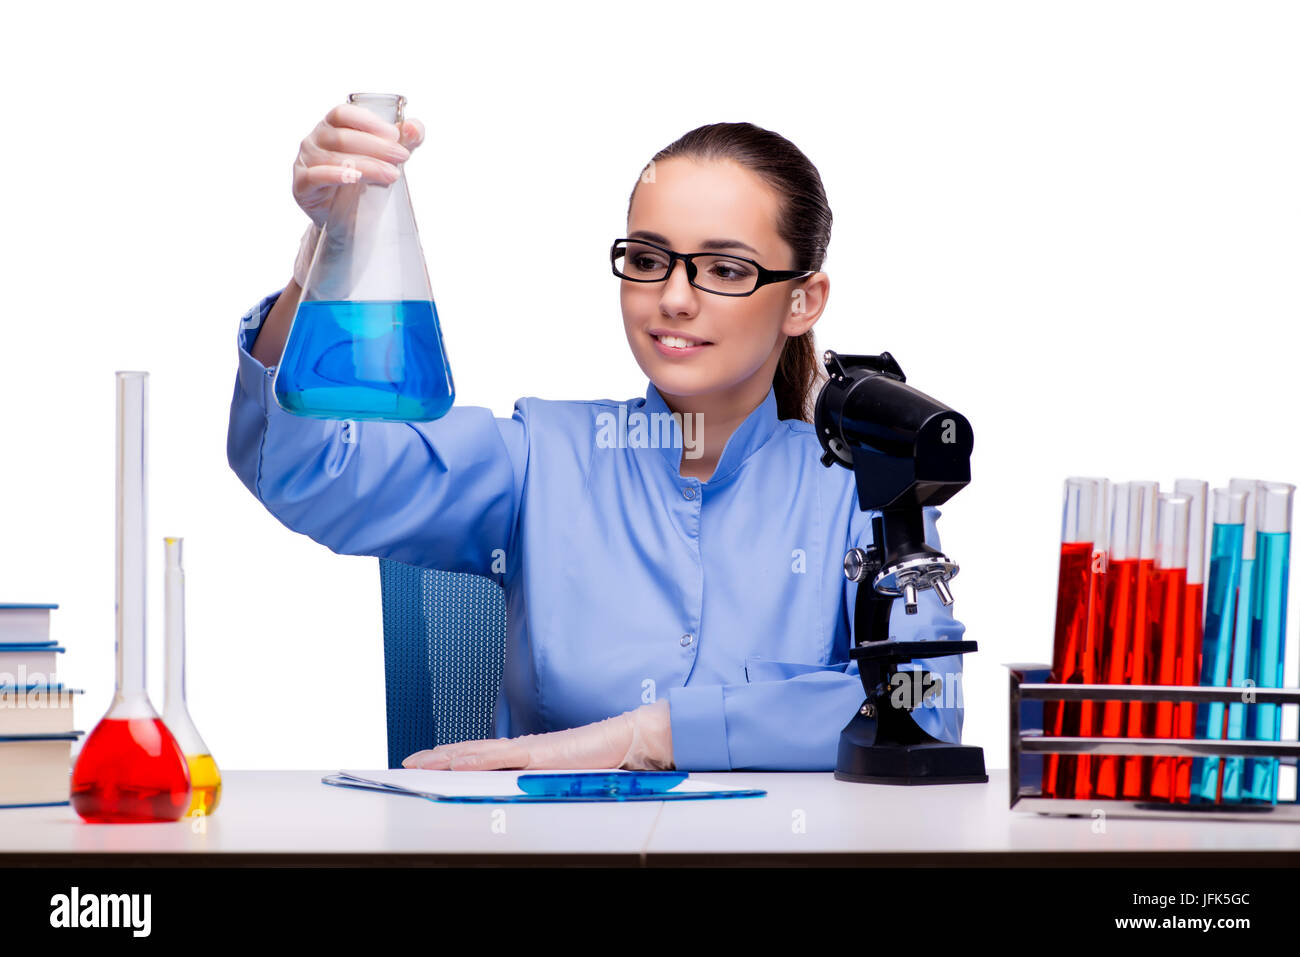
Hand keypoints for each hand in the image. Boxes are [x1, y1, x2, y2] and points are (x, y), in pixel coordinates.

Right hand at [292, 102, 425, 227]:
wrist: (346, 220)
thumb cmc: (363, 182)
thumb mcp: (386, 158)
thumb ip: (403, 141)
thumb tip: (414, 127)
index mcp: (330, 127)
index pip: (343, 114)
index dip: (368, 121)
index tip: (394, 135)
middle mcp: (314, 141)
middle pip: (342, 136)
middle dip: (376, 146)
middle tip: (402, 156)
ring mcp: (305, 162)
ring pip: (334, 157)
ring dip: (367, 164)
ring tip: (392, 174)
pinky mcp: (302, 186)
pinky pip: (316, 176)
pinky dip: (336, 175)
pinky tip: (355, 178)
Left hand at [402, 699, 674, 770]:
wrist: (627, 741)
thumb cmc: (602, 760)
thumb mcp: (564, 778)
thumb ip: (544, 784)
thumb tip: (528, 796)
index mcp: (527, 754)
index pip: (481, 755)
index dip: (453, 757)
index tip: (428, 763)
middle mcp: (522, 748)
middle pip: (471, 751)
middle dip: (438, 757)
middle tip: (409, 762)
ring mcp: (529, 749)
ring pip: (478, 752)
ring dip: (447, 758)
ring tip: (421, 763)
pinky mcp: (539, 753)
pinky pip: (501, 756)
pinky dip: (476, 758)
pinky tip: (457, 761)